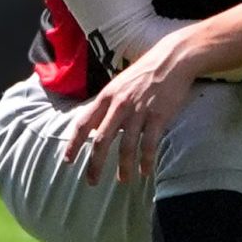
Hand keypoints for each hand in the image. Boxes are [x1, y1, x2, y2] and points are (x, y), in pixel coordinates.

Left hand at [61, 41, 194, 184]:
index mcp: (106, 96)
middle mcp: (119, 105)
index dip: (74, 144)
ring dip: (124, 167)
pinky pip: (149, 144)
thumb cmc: (145, 71)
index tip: (68, 160)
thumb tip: (95, 126)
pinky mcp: (158, 116)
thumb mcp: (119, 84)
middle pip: (102, 141)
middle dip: (95, 164)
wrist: (173, 59)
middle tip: (92, 181)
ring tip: (123, 180)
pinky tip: (145, 171)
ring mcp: (139, 111)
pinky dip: (146, 161)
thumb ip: (107, 104)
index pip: (84, 123)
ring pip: (126, 146)